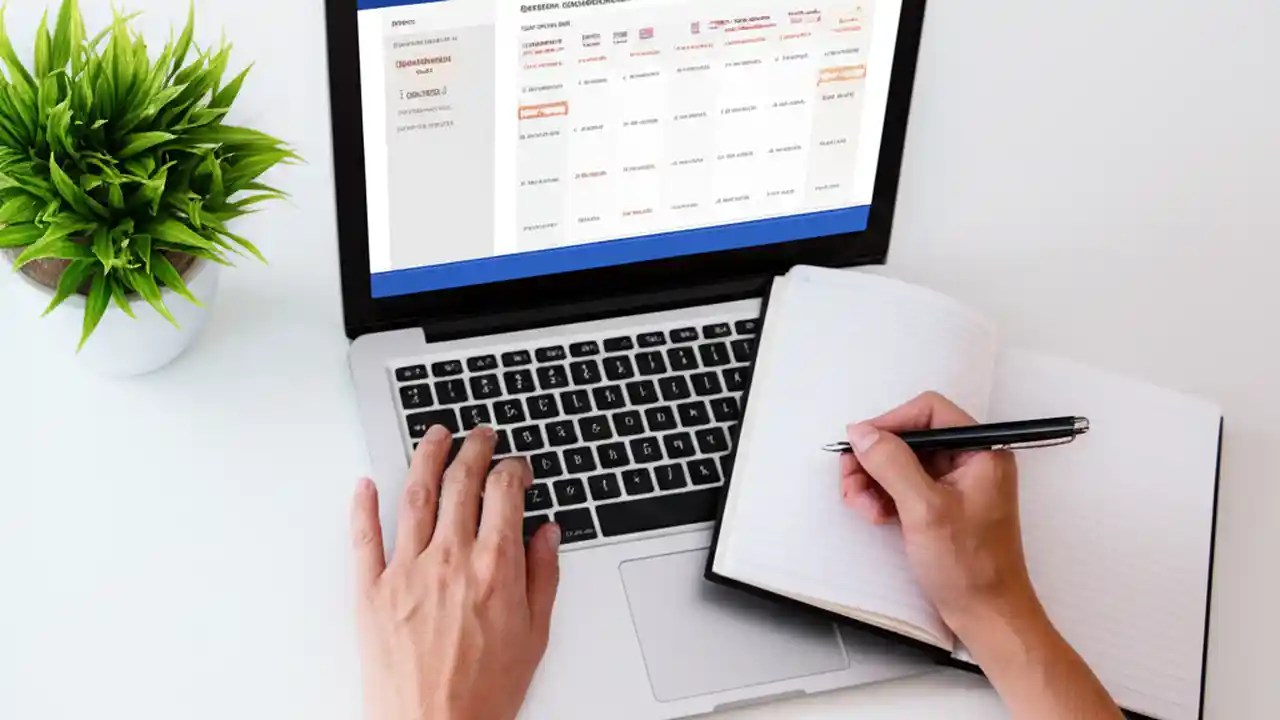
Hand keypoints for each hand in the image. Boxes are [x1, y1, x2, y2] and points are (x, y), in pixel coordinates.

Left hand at [350, 425, 561, 719]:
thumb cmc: (485, 693)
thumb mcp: (535, 634)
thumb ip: (543, 576)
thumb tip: (547, 534)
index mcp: (494, 567)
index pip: (504, 493)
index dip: (513, 469)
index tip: (516, 466)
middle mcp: (450, 560)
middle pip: (460, 482)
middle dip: (473, 449)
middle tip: (479, 435)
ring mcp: (406, 572)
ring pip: (414, 494)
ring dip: (426, 456)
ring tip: (434, 437)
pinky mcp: (371, 591)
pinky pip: (364, 536)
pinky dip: (363, 505)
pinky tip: (367, 484)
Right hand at [838, 391, 1036, 634]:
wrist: (987, 615)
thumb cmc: (969, 567)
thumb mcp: (924, 509)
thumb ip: (892, 463)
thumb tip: (861, 432)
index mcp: (981, 452)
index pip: (929, 412)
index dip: (891, 424)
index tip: (861, 446)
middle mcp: (971, 461)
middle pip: (911, 438)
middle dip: (876, 459)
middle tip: (852, 484)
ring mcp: (957, 484)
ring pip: (902, 463)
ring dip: (874, 480)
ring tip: (863, 507)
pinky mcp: (943, 505)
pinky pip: (905, 486)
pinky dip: (884, 497)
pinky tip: (876, 515)